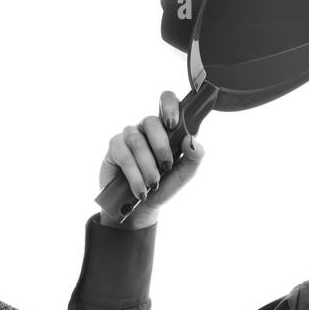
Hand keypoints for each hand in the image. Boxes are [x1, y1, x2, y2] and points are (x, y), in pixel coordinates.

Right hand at [98, 89, 206, 228]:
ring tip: (154, 184)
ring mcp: (128, 136)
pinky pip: (124, 155)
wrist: (142, 207)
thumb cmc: (165, 185)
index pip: (166, 101)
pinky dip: (135, 176)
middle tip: (167, 166)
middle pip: (150, 121)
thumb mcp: (185, 173)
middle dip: (161, 146)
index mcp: (167, 129)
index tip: (173, 124)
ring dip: (148, 166)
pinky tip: (141, 190)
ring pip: (137, 141)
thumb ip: (194, 157)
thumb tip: (191, 140)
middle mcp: (146, 128)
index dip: (169, 105)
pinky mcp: (114, 148)